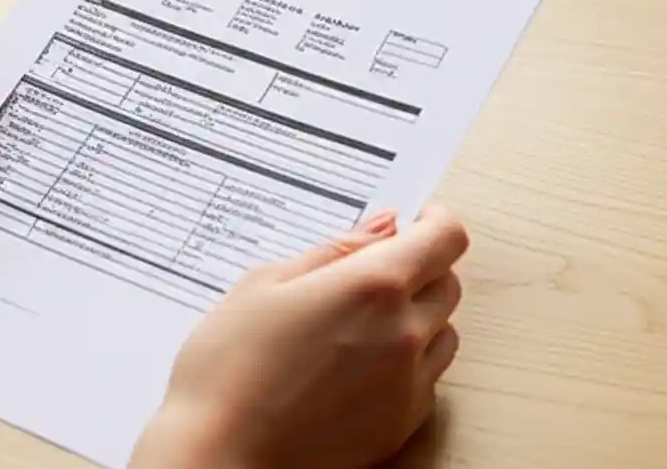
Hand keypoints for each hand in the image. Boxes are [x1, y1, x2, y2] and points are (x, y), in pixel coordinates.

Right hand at [131, 206, 467, 468]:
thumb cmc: (227, 370)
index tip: (414, 221)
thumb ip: (334, 250)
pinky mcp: (402, 426)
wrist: (218, 454)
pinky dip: (406, 364)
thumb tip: (383, 227)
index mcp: (373, 287)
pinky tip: (355, 367)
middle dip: (420, 268)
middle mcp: (404, 334)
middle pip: (448, 283)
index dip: (433, 221)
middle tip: (368, 273)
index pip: (445, 238)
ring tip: (357, 325)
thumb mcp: (264, 283)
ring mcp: (408, 385)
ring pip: (443, 333)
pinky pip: (427, 380)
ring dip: (417, 317)